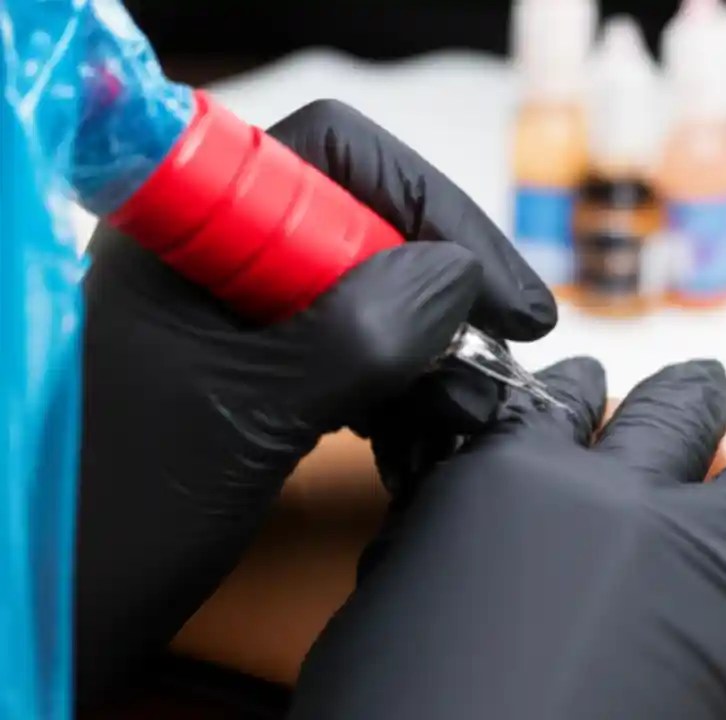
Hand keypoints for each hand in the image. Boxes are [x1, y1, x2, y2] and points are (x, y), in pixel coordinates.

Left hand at [76, 99, 554, 701]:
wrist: (40, 615)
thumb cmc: (109, 511)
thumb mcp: (248, 409)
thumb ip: (362, 328)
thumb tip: (458, 274)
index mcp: (187, 228)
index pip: (339, 157)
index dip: (437, 211)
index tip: (506, 298)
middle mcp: (213, 258)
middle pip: (363, 226)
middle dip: (444, 290)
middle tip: (505, 352)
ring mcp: (232, 322)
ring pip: (367, 297)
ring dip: (431, 349)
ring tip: (467, 408)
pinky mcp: (250, 380)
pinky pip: (349, 356)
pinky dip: (400, 388)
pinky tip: (423, 429)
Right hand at [288, 358, 725, 719]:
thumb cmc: (403, 707)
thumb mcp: (391, 601)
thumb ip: (439, 543)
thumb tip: (446, 533)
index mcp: (510, 474)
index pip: (562, 405)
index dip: (587, 393)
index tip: (599, 385)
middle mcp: (608, 487)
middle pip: (672, 416)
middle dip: (694, 396)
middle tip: (707, 386)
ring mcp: (689, 540)